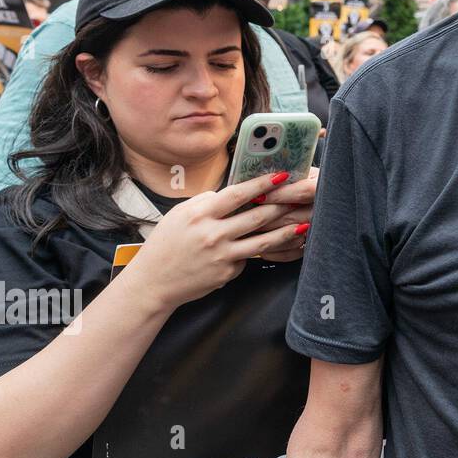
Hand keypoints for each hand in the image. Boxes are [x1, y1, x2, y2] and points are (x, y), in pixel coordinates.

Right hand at [123, 171, 310, 313]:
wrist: (152, 282)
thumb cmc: (166, 244)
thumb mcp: (180, 215)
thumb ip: (206, 202)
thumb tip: (234, 193)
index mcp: (200, 215)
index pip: (237, 194)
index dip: (262, 184)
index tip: (282, 175)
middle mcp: (212, 235)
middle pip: (256, 217)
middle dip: (282, 206)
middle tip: (301, 198)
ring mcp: (222, 256)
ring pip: (262, 242)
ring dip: (286, 232)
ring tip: (304, 225)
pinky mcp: (227, 273)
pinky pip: (247, 259)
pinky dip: (257, 252)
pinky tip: (276, 248)